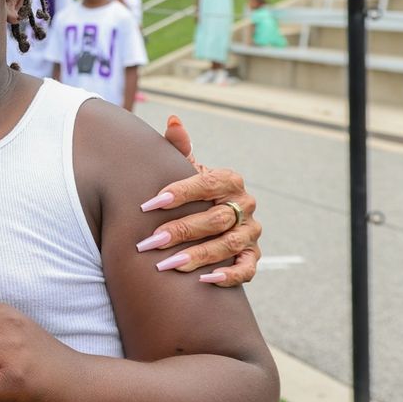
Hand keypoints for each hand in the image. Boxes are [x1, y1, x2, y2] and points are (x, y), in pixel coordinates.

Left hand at [133, 116, 261, 286]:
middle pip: (215, 219)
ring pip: (229, 244)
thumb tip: (173, 121)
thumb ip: (179, 148)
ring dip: (198, 256)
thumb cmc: (190, 192)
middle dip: (181, 231)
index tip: (150, 204)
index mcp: (229, 180)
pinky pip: (247, 268)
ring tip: (169, 265)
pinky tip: (206, 280)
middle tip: (150, 242)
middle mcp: (245, 205)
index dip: (180, 193)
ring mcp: (251, 231)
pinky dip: (229, 275)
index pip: (207, 184)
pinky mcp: (253, 255)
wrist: (208, 219)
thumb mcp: (184, 169)